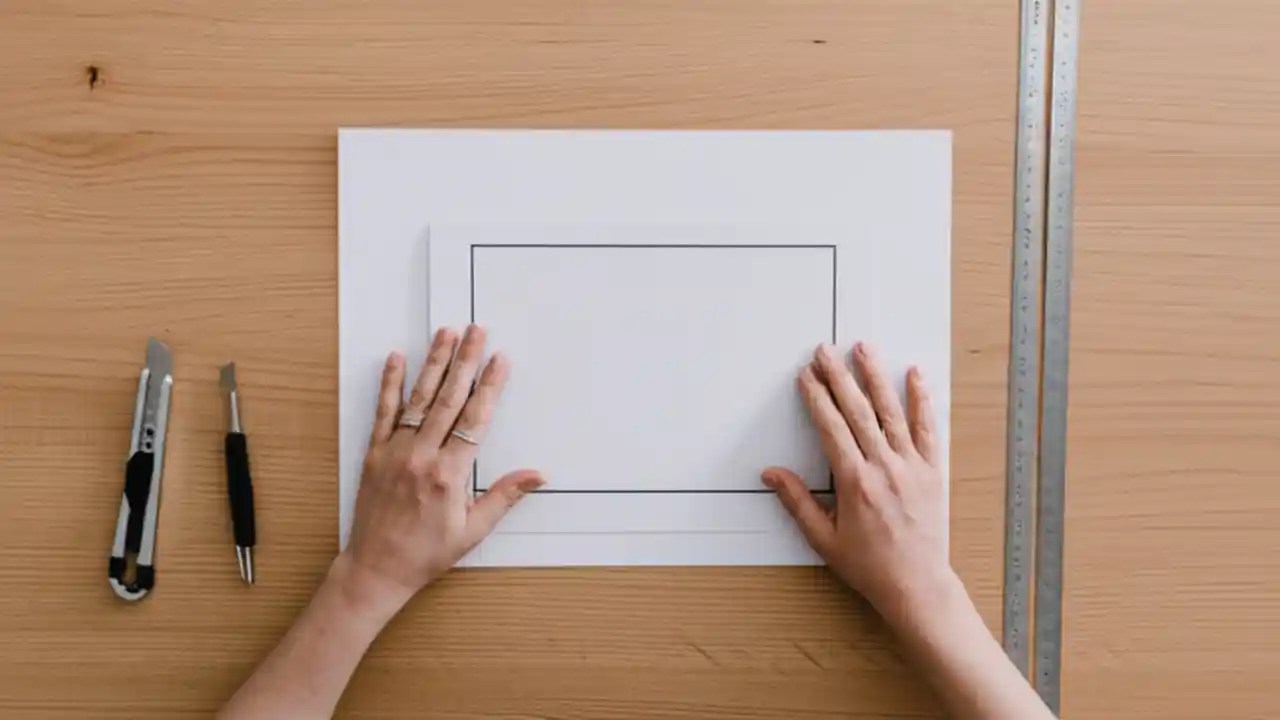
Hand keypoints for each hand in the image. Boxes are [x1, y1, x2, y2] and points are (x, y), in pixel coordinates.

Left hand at [338, 325, 542, 613]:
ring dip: (433, 363)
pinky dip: (390, 384)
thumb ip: (504, 497)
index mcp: (449, 475)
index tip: (500, 360)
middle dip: (465, 361)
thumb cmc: (426, 554)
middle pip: (449, 398)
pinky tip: (397, 359)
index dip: (490, 386)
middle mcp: (421, 457)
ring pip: (419, 398)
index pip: (475, 419)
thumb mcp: (473, 531)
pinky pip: (383, 413)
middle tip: (476, 331)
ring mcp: (395, 452)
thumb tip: (537, 475)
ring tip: (445, 334)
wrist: (377, 569)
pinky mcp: (374, 455)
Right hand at [763, 342, 950, 624]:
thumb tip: (771, 474)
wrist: (916, 585)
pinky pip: (928, 429)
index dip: (816, 398)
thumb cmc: (869, 566)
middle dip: (839, 377)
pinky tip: (915, 376)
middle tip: (825, 350)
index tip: (806, 375)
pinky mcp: (932, 471)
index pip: (831, 428)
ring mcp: (911, 466)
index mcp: (854, 483)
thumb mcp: (823, 539)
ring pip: (892, 412)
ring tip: (864, 348)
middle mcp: (884, 467)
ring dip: (876, 377)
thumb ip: (797, 502)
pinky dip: (921, 400)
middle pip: (858, 411)